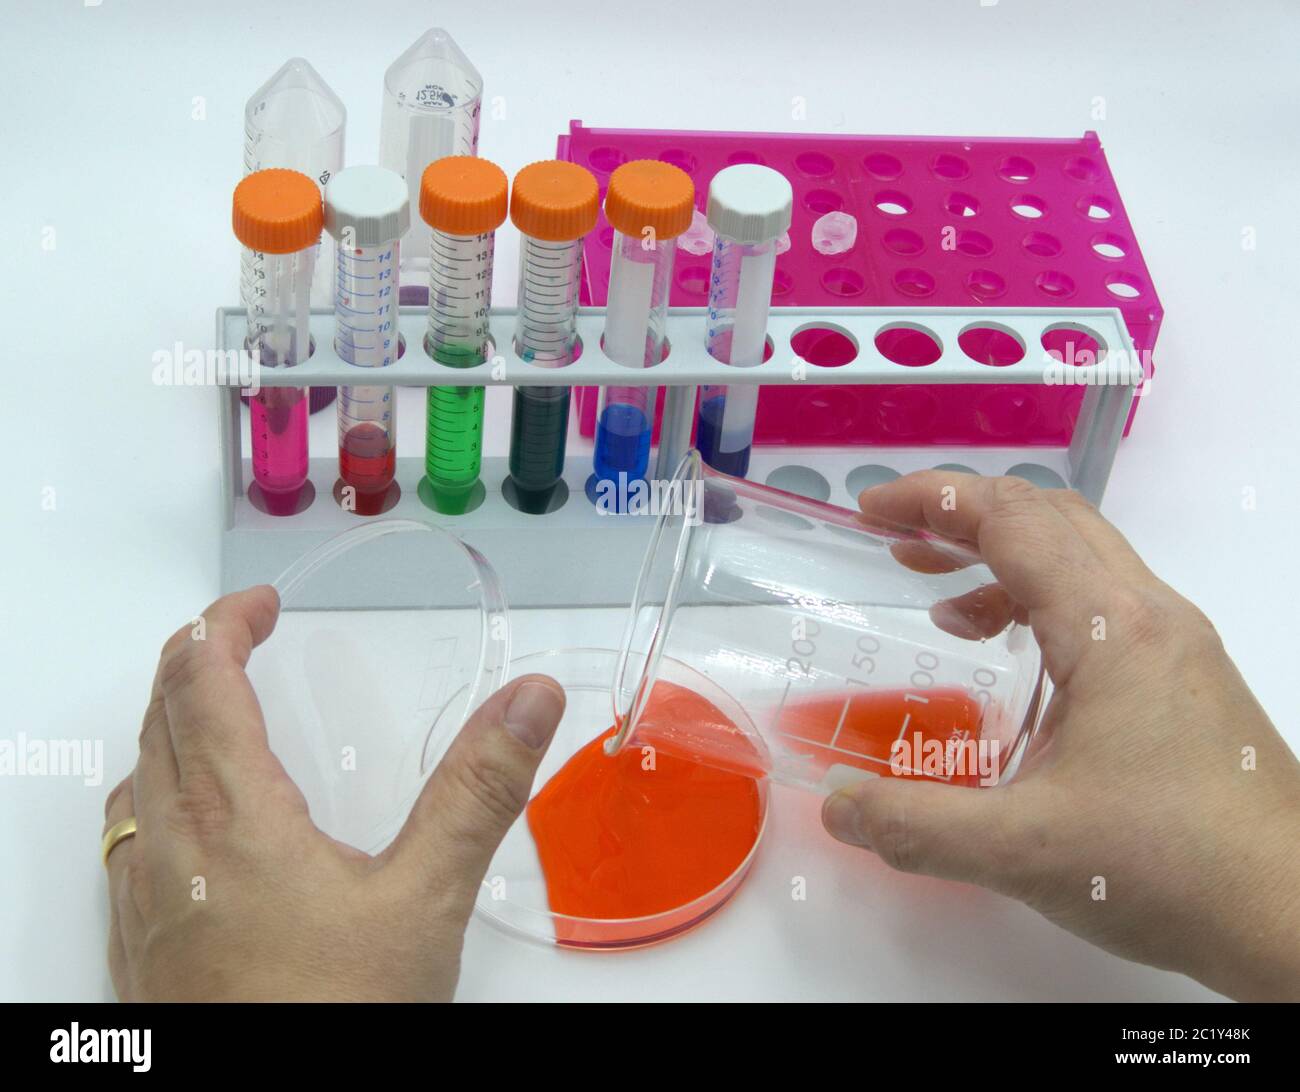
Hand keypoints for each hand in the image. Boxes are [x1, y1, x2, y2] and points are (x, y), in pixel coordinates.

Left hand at [104, 586, 563, 1000]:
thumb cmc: (337, 1016)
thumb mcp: (427, 899)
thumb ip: (479, 790)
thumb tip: (530, 698)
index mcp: (234, 819)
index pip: (199, 682)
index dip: (224, 626)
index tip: (263, 605)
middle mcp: (172, 851)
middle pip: (155, 719)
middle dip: (193, 661)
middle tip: (240, 640)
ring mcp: (145, 905)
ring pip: (133, 781)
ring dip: (167, 727)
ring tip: (215, 718)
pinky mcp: (141, 953)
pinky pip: (127, 844)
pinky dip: (154, 794)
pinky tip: (193, 832)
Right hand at [821, 473, 1299, 1000]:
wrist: (1293, 918)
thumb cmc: (1172, 866)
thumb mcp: (1024, 850)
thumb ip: (916, 825)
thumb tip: (837, 807)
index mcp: (1111, 628)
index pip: (1012, 519)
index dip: (934, 501)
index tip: (869, 512)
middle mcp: (1150, 616)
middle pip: (1051, 518)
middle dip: (964, 516)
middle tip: (895, 542)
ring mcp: (1177, 646)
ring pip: (1083, 560)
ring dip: (1003, 562)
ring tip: (940, 606)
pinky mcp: (1186, 681)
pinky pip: (1103, 608)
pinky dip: (1041, 608)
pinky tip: (1014, 665)